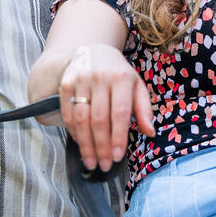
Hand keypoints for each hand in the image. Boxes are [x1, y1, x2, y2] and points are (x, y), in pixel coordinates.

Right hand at [58, 44, 155, 171]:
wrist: (94, 51)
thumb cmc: (120, 74)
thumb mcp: (137, 86)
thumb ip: (144, 109)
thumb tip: (150, 132)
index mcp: (122, 79)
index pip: (120, 113)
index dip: (118, 136)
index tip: (117, 156)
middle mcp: (100, 78)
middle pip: (99, 119)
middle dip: (101, 146)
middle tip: (104, 165)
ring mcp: (80, 81)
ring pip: (81, 119)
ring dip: (85, 144)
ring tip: (91, 162)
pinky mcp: (65, 84)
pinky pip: (67, 113)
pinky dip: (73, 132)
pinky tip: (81, 144)